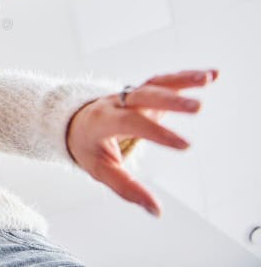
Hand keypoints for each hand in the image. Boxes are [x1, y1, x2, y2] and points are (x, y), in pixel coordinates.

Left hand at [66, 69, 217, 215]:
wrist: (75, 120)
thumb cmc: (88, 146)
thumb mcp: (100, 169)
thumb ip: (127, 188)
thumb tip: (157, 210)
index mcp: (103, 120)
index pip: (130, 123)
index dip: (157, 132)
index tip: (185, 145)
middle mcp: (118, 102)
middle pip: (143, 96)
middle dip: (170, 100)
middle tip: (197, 108)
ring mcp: (131, 95)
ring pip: (156, 82)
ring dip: (183, 79)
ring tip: (209, 79)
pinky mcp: (143, 92)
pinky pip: (164, 81)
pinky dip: (186, 77)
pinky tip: (211, 75)